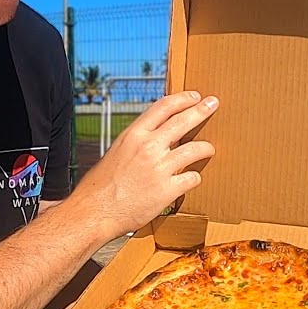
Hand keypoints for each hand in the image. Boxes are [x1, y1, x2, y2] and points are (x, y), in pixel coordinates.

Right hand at [70, 91, 218, 240]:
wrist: (94, 212)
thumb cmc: (101, 185)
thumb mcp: (116, 152)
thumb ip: (138, 142)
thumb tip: (158, 135)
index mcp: (134, 135)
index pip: (164, 106)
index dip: (182, 99)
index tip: (194, 96)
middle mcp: (148, 147)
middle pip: (184, 121)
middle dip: (202, 110)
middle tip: (213, 104)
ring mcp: (160, 168)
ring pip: (196, 149)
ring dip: (207, 148)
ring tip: (209, 149)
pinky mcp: (168, 190)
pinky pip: (192, 178)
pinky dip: (193, 178)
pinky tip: (190, 180)